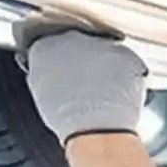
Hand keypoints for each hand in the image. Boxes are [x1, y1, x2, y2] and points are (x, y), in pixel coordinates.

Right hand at [17, 24, 147, 145]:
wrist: (97, 129)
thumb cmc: (67, 117)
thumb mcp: (40, 92)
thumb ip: (41, 70)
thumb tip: (44, 66)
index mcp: (46, 45)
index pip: (47, 42)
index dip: (55, 58)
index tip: (60, 69)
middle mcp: (73, 37)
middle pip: (76, 40)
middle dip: (80, 56)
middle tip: (81, 80)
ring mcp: (101, 43)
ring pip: (101, 47)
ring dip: (101, 61)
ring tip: (100, 89)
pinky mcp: (126, 52)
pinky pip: (123, 56)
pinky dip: (122, 69)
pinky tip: (116, 88)